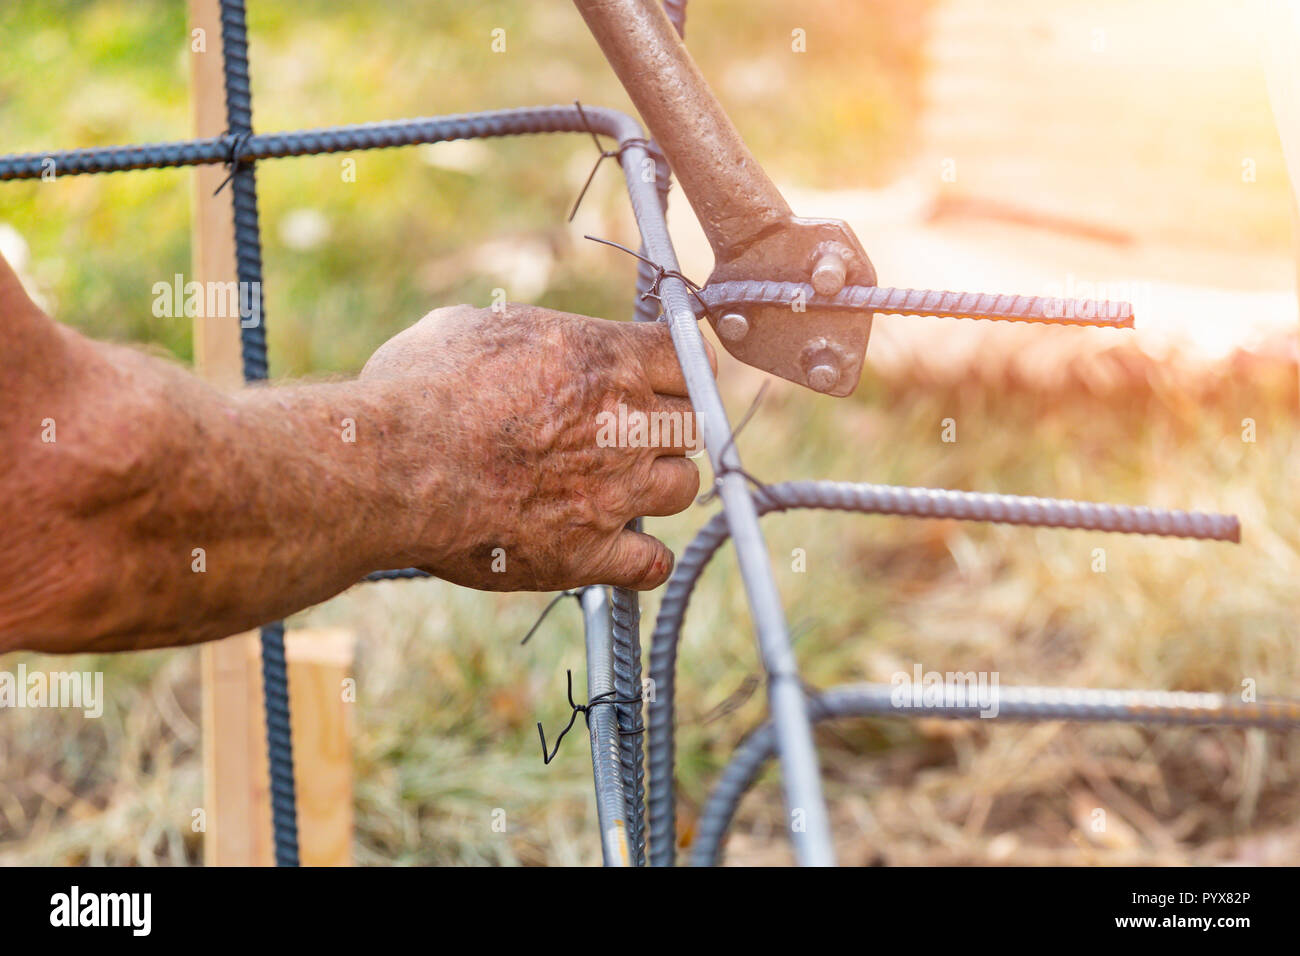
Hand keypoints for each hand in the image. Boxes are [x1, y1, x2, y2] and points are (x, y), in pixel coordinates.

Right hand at [361, 303, 713, 590]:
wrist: (394, 467)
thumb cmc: (421, 387)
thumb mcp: (475, 327)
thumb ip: (529, 336)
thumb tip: (528, 340)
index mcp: (608, 360)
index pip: (689, 357)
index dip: (677, 368)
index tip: (661, 378)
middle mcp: (628, 425)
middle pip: (692, 424)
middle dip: (665, 425)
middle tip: (627, 432)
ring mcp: (615, 493)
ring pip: (681, 488)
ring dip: (657, 484)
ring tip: (616, 485)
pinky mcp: (589, 553)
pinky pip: (651, 563)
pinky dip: (643, 558)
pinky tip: (620, 549)